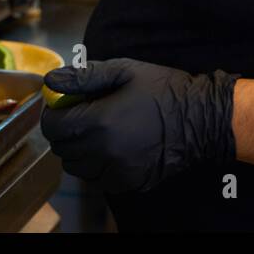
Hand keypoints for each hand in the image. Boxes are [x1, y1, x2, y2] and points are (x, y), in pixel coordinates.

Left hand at [40, 58, 239, 193]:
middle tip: (82, 116)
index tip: (63, 105)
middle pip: (62, 149)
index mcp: (100, 121)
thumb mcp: (123, 70)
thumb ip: (83, 77)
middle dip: (65, 131)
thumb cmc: (162, 90)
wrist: (202, 120)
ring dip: (79, 150)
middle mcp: (104, 152)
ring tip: (98, 132)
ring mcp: (117, 172)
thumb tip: (51, 81)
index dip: (53, 114)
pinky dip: (96, 166)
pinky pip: (96, 179)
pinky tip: (112, 148)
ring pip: (77, 167)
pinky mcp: (128, 183)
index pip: (53, 126)